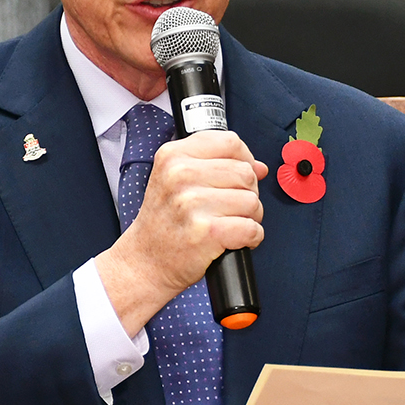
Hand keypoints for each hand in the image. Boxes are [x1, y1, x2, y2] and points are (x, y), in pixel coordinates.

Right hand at [94, 129, 266, 332]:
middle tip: (231, 208)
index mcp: (173, 156)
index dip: (245, 159)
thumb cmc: (165, 222)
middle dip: (248, 192)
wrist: (145, 262)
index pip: (230, 142)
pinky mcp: (206, 232)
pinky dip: (252, 237)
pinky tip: (235, 240)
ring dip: (251, 217)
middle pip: (245, 173)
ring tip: (231, 224)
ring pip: (252, 201)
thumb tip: (260, 167)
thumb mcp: (175, 180)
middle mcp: (180, 175)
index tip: (239, 176)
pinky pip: (251, 228)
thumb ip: (217, 165)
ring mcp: (192, 204)